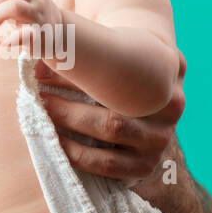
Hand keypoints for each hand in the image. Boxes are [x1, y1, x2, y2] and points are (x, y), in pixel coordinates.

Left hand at [33, 49, 185, 188]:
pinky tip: (55, 138)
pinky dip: (75, 151)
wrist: (139, 109)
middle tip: (38, 80)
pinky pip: (106, 163)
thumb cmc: (122, 75)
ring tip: (43, 106)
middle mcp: (172, 104)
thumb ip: (94, 47)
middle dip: (71, 87)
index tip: (51, 55)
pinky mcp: (144, 166)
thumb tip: (42, 46)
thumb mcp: (121, 55)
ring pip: (111, 126)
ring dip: (70, 116)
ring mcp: (161, 138)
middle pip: (116, 94)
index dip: (84, 60)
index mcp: (172, 68)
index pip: (124, 61)